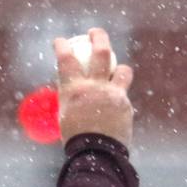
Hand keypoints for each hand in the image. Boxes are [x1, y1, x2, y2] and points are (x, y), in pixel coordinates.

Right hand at [54, 27, 134, 146]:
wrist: (96, 153)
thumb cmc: (74, 137)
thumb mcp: (64, 114)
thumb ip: (69, 97)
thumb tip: (67, 88)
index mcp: (74, 89)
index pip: (66, 59)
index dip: (62, 46)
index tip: (60, 40)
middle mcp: (95, 87)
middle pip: (101, 53)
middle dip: (98, 37)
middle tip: (94, 33)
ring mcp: (114, 94)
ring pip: (122, 70)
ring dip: (118, 67)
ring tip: (116, 69)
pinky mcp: (126, 104)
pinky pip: (123, 92)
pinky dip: (118, 93)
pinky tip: (114, 101)